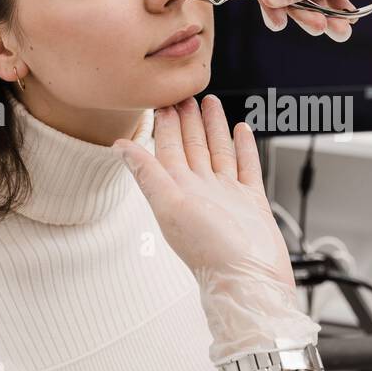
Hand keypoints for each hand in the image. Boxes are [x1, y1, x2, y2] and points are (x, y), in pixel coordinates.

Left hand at [113, 96, 319, 364]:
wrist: (249, 279)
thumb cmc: (210, 250)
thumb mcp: (171, 206)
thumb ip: (147, 173)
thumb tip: (120, 146)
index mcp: (178, 190)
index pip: (169, 148)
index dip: (166, 123)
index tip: (163, 98)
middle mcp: (201, 190)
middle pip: (193, 145)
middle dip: (189, 119)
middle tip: (186, 91)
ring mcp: (227, 195)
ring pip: (219, 151)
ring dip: (214, 127)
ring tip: (211, 102)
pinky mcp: (251, 201)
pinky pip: (246, 166)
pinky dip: (244, 147)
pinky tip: (242, 130)